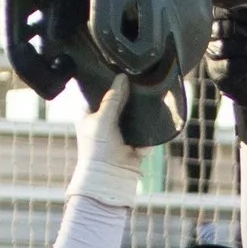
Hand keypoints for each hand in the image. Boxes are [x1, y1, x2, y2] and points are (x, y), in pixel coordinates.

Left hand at [68, 79, 140, 207]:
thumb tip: (122, 77)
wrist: (110, 179)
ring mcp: (121, 133)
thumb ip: (112, 98)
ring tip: (150, 91)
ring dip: (140, 109)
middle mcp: (104, 122)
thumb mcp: (102, 119)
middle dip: (128, 94)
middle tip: (138, 77)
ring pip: (133, 115)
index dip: (106, 82)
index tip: (118, 68)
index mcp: (89, 115)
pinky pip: (146, 131)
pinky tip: (157, 112)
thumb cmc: (97, 149)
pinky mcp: (135, 144)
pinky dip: (150, 126)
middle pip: (118, 102)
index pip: (96, 92)